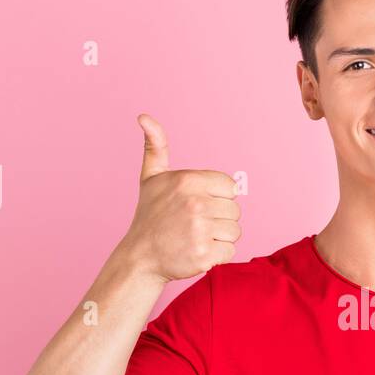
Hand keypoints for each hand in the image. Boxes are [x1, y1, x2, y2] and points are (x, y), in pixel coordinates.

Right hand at [121, 113, 241, 281]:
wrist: (139, 257)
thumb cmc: (150, 216)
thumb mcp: (151, 178)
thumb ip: (155, 146)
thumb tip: (143, 117)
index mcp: (189, 180)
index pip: (231, 188)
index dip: (218, 198)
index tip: (198, 206)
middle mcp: (195, 203)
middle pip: (235, 211)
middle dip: (219, 219)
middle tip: (194, 225)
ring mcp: (200, 230)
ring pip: (235, 231)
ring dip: (220, 238)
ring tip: (196, 238)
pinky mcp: (204, 255)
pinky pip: (230, 252)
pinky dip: (218, 256)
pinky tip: (197, 252)